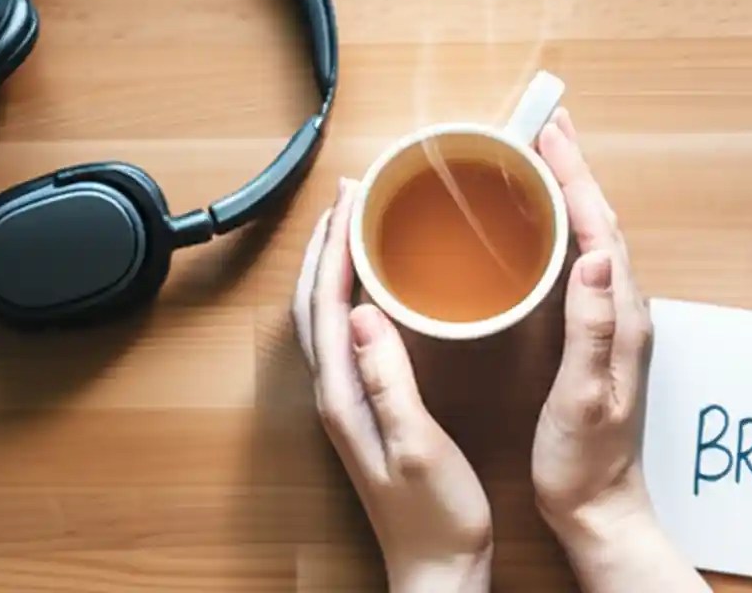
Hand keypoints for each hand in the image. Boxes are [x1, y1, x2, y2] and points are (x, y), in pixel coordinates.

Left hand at [294, 179, 492, 592]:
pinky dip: (351, 296)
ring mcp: (347, 402)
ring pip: (325, 317)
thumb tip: (361, 315)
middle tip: (350, 196)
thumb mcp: (417, 446)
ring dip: (334, 267)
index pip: (326, 305)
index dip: (335, 248)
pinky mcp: (365, 409)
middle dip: (326, 244)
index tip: (352, 200)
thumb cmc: (435, 518)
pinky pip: (346, 336)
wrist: (437, 570)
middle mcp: (336, 394)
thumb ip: (387, 380)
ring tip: (355, 227)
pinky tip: (374, 290)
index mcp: (344, 396)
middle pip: (314, 303)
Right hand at [533, 111, 708, 592]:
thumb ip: (592, 326)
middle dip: (574, 171)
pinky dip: (568, 231)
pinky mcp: (597, 336)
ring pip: (595, 239)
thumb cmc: (586, 459)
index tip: (548, 135)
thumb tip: (598, 255)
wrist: (601, 505)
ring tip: (544, 162)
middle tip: (546, 129)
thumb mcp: (585, 394)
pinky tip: (548, 232)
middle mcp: (623, 311)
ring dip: (572, 195)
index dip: (573, 177)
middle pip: (602, 222)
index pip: (600, 228)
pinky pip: (585, 265)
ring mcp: (613, 323)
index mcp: (621, 317)